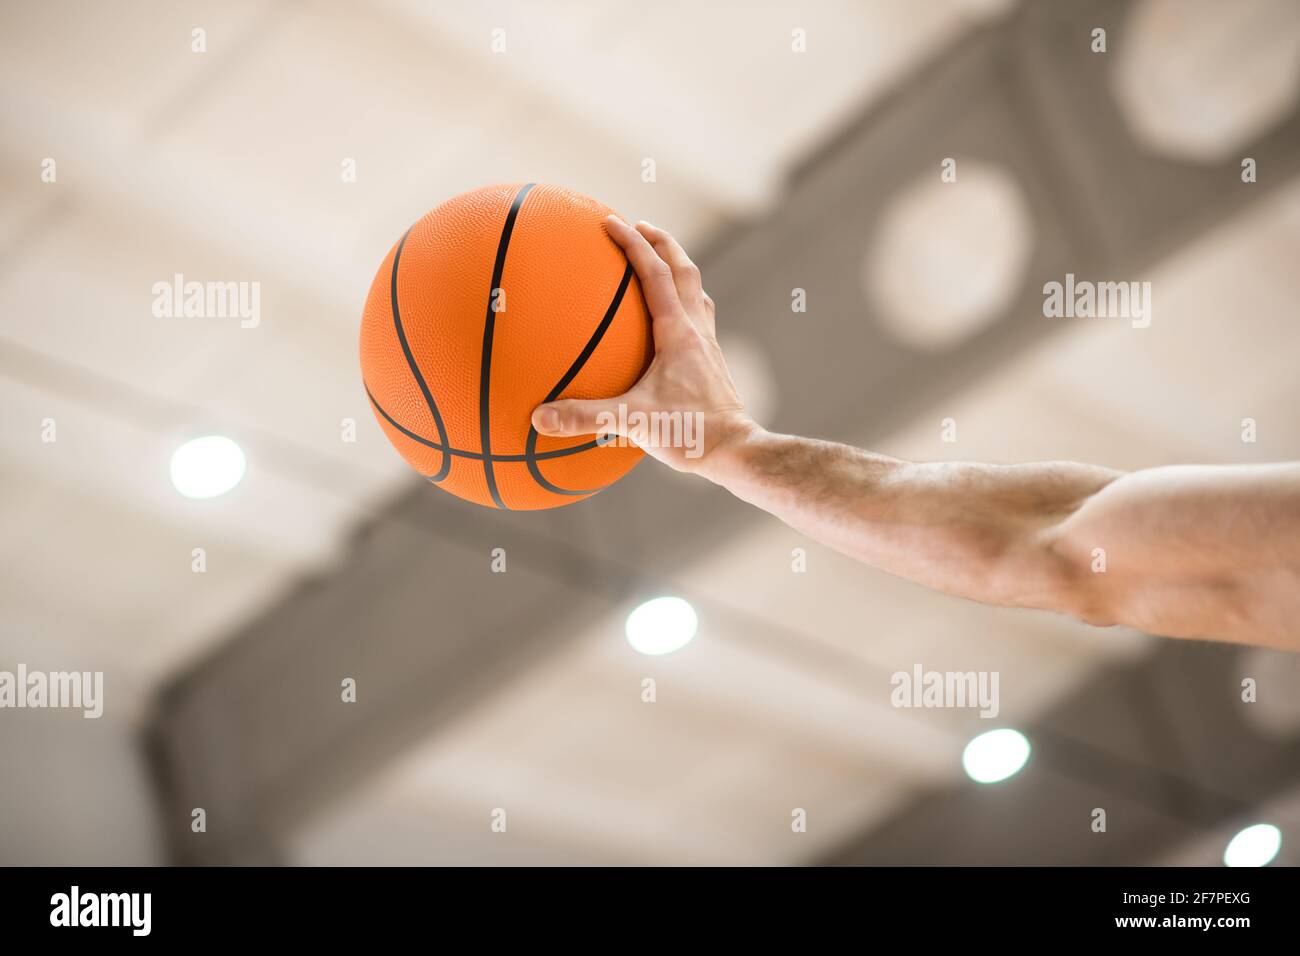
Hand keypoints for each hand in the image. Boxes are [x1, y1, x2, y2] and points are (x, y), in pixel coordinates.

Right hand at [531, 216, 757, 477]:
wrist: (736, 451)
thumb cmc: (690, 434)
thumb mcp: (633, 423)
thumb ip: (585, 417)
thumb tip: (538, 416)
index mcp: (678, 333)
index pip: (655, 274)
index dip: (633, 244)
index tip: (611, 221)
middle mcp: (697, 331)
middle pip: (685, 270)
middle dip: (662, 242)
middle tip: (640, 225)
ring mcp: (709, 347)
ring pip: (697, 292)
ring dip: (678, 269)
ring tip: (660, 261)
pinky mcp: (713, 365)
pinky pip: (699, 321)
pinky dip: (684, 306)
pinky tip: (670, 324)